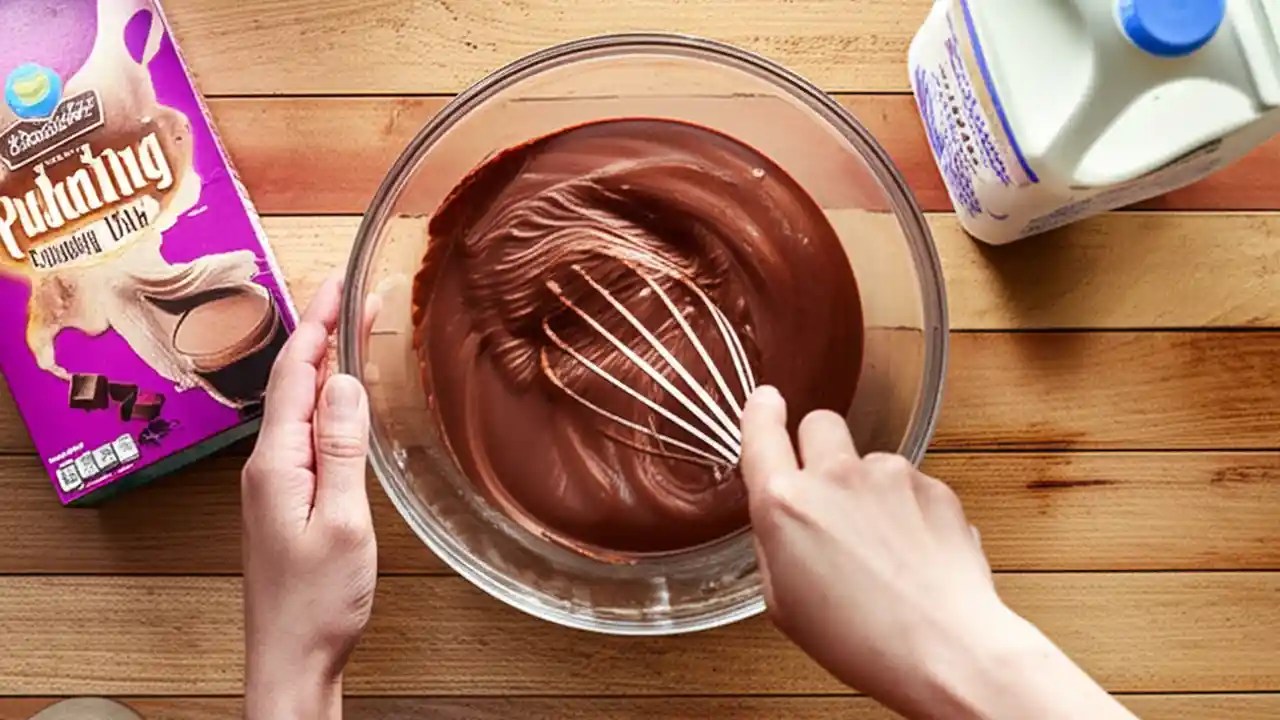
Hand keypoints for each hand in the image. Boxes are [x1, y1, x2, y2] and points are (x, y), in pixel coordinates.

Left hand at [241, 276, 376, 719]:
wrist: (292, 660)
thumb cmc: (317, 603)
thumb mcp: (343, 520)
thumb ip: (342, 448)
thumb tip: (346, 382)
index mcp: (277, 464)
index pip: (297, 374)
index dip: (317, 325)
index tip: (339, 285)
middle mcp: (267, 467)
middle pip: (294, 383)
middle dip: (321, 334)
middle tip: (353, 297)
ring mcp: (274, 485)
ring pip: (298, 408)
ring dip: (324, 366)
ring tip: (349, 333)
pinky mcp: (286, 503)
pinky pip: (303, 435)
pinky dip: (324, 403)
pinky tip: (341, 401)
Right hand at [740, 386, 1134, 719]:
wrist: (947, 650)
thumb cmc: (862, 641)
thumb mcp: (783, 603)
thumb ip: (776, 543)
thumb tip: (783, 518)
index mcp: (785, 504)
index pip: (761, 431)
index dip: (761, 412)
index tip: (765, 402)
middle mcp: (835, 476)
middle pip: (819, 423)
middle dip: (818, 448)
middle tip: (827, 493)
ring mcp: (890, 475)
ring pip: (868, 459)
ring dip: (868, 488)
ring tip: (880, 550)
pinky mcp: (934, 485)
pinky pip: (910, 484)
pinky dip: (908, 509)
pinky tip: (912, 555)